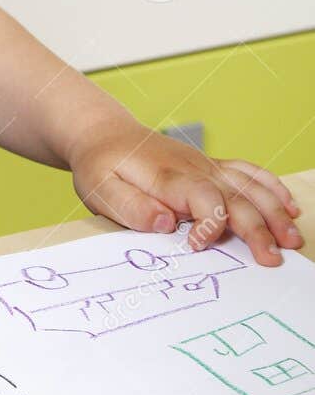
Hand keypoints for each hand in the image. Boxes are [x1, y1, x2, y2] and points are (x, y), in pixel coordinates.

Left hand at [68, 117, 303, 265]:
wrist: (105, 134)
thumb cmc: (102, 165)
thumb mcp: (101, 189)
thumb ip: (131, 207)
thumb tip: (166, 223)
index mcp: (167, 176)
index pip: (201, 197)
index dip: (208, 222)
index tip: (198, 246)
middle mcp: (194, 168)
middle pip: (235, 197)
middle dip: (257, 228)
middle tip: (273, 259)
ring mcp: (206, 165)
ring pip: (249, 185)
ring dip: (274, 212)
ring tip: (293, 240)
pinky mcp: (212, 166)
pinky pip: (248, 172)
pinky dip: (272, 188)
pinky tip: (290, 207)